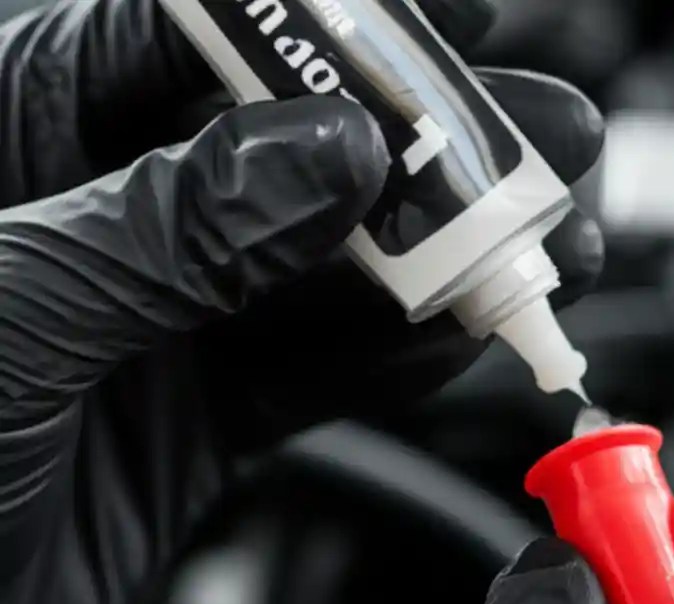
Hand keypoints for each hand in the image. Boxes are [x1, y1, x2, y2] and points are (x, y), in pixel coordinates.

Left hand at [0, 0, 603, 603]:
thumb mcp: (10, 315)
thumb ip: (173, 228)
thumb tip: (328, 152)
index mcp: (19, 137)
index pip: (194, 36)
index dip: (333, 26)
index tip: (449, 29)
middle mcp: (105, 218)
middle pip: (294, 152)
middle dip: (425, 147)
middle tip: (533, 143)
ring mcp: (158, 321)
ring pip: (329, 266)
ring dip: (442, 260)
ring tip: (541, 250)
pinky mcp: (197, 416)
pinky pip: (320, 371)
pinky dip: (400, 359)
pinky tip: (464, 336)